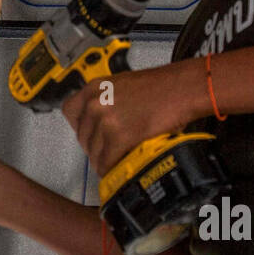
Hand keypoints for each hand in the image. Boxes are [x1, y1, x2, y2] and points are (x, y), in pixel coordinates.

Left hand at [60, 62, 202, 174]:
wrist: (183, 89)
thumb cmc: (162, 87)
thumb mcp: (122, 86)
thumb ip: (106, 101)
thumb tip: (100, 123)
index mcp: (95, 87)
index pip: (69, 111)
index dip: (81, 126)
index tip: (90, 134)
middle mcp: (95, 102)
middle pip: (82, 136)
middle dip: (95, 146)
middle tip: (108, 150)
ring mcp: (106, 120)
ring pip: (93, 152)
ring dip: (104, 159)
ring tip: (116, 160)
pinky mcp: (119, 136)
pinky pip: (107, 161)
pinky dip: (113, 168)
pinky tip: (121, 168)